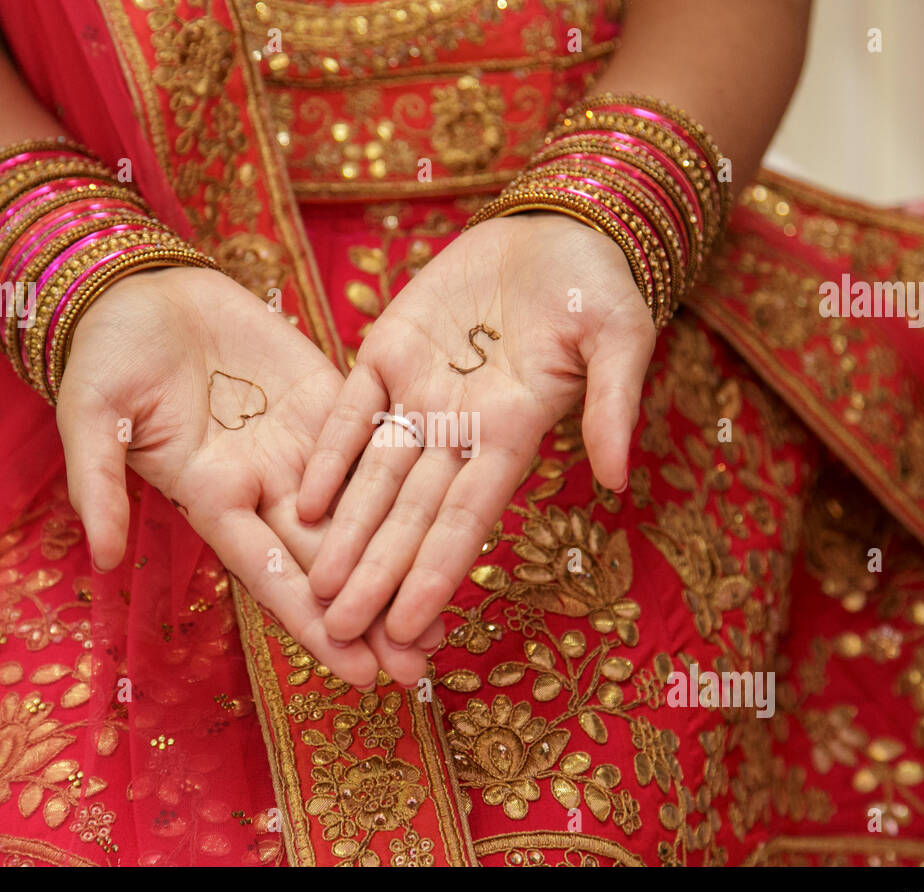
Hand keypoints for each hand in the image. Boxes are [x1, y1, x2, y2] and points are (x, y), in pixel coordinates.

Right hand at [56, 267, 434, 686]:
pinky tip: (451, 516)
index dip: (313, 623)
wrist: (142, 290)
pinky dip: (412, 482)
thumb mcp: (91, 416)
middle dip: (371, 614)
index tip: (357, 673)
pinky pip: (377, 444)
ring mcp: (301, 444)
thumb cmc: (106, 353)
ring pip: (362, 515)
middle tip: (419, 666)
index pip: (270, 572)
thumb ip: (100, 484)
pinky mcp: (328, 398)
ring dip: (400, 562)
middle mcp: (265, 483)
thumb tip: (102, 558)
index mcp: (214, 495)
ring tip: (443, 615)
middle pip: (327, 560)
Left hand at [297, 213, 654, 645]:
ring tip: (311, 591)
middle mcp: (460, 426)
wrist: (558, 228)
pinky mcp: (389, 350)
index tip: (410, 627)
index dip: (437, 572)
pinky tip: (303, 503)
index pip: (467, 517)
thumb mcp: (620, 336)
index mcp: (513, 433)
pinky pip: (351, 410)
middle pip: (410, 514)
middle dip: (376, 574)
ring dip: (345, 532)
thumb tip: (617, 480)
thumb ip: (611, 405)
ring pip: (374, 477)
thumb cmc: (600, 284)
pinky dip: (329, 454)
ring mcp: (421, 392)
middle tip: (339, 632)